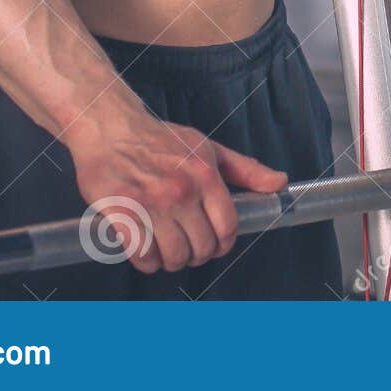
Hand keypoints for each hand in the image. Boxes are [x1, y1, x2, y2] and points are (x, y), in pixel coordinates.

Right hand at [67, 108, 286, 273]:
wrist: (111, 129)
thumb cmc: (161, 140)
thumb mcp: (209, 149)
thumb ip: (245, 170)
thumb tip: (279, 183)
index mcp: (206, 175)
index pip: (228, 227)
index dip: (224, 244)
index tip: (215, 246)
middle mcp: (182, 191)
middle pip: (202, 247)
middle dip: (197, 255)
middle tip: (187, 249)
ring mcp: (151, 203)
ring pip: (174, 256)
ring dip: (172, 261)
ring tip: (167, 252)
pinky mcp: (122, 212)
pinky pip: (142, 255)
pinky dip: (146, 261)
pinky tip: (145, 252)